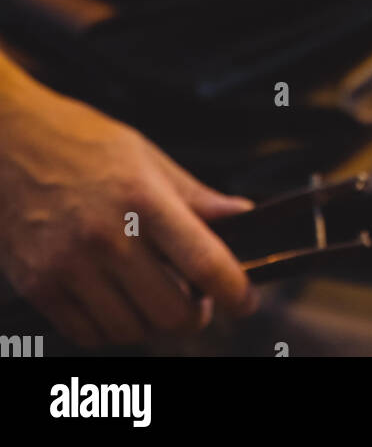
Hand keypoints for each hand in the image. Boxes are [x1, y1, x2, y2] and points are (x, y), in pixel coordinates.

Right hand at [0, 71, 258, 346]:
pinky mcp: (39, 286)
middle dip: (195, 314)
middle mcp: (106, 236)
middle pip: (171, 310)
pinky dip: (111, 327)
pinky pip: (88, 334)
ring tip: (154, 294)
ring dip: (153, 323)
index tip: (246, 300)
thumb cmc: (80, 142)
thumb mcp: (146, 157)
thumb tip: (243, 216)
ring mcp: (68, 266)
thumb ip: (195, 197)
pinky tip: (116, 299)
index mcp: (141, 197)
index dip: (234, 290)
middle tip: (197, 299)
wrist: (7, 140)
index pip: (203, 261)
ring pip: (131, 330)